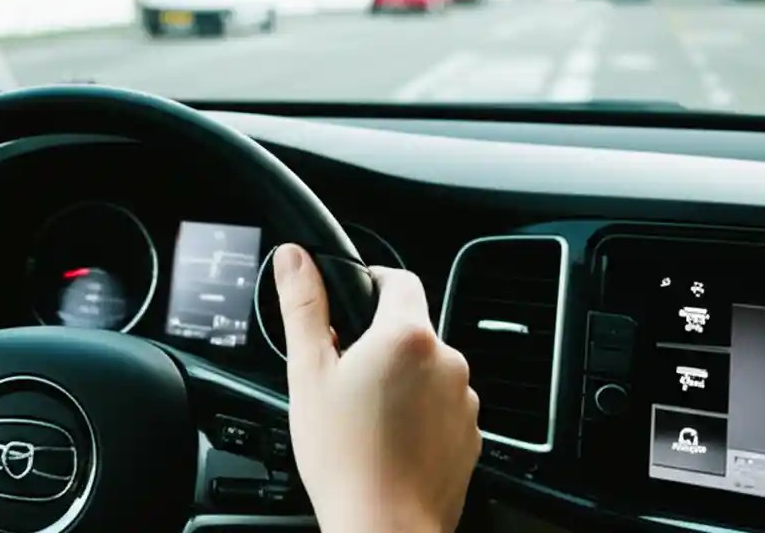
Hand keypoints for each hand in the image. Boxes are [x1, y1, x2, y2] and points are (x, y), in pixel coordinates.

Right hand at [274, 245, 479, 532]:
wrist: (383, 528)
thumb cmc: (344, 459)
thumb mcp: (308, 372)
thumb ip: (304, 306)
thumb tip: (294, 258)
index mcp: (406, 336)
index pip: (398, 278)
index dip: (371, 283)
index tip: (351, 304)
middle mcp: (446, 361)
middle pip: (410, 329)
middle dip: (378, 343)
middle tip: (343, 377)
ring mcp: (463, 400)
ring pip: (427, 371)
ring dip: (401, 380)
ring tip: (364, 416)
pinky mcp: (470, 435)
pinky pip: (441, 408)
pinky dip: (418, 415)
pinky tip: (387, 440)